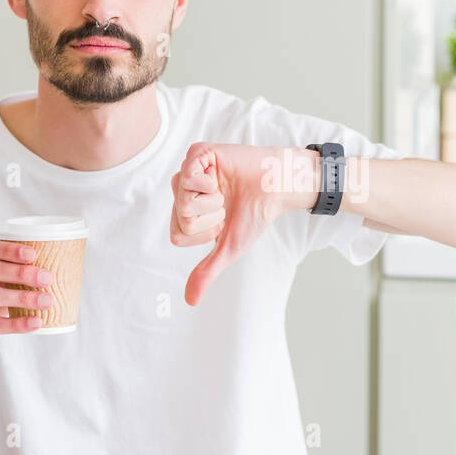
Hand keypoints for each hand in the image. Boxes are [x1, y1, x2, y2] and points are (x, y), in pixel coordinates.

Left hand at [169, 142, 315, 305]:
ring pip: (182, 201)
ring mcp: (189, 171)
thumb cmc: (254, 215)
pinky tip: (221, 177)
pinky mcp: (197, 153)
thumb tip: (189, 301)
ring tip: (225, 190)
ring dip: (212, 202)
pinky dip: (209, 184)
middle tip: (226, 203)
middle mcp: (183, 191)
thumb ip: (207, 271)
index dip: (205, 234)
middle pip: (181, 218)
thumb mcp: (228, 247)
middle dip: (210, 218)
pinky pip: (188, 177)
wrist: (276, 188)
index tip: (222, 222)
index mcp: (187, 212)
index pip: (178, 235)